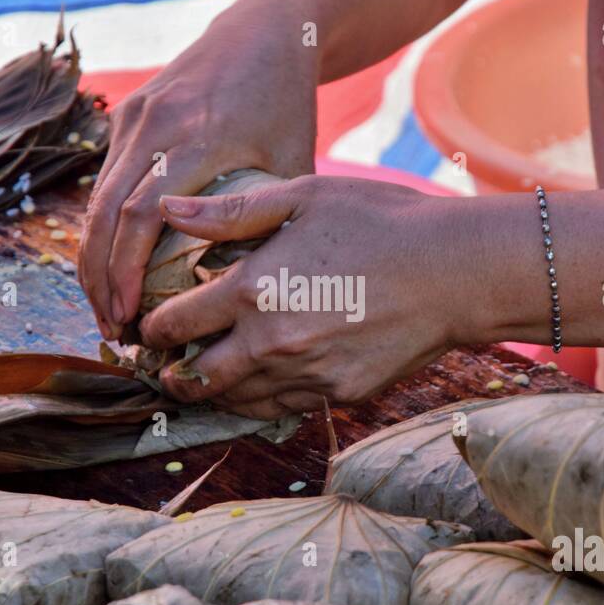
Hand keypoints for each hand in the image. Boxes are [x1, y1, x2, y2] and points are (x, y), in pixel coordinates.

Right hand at [78, 0, 317, 339]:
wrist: (266, 29)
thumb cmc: (287, 104)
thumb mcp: (292, 163)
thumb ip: (266, 221)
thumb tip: (250, 293)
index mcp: (197, 136)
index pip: (140, 214)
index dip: (125, 272)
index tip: (128, 319)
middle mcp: (156, 123)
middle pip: (104, 213)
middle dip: (100, 279)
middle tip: (110, 331)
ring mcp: (135, 116)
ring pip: (96, 199)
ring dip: (95, 259)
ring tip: (106, 310)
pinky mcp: (127, 115)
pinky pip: (105, 180)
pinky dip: (103, 229)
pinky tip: (112, 268)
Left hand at [138, 176, 488, 418]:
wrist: (455, 272)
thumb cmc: (380, 222)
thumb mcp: (302, 196)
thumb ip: (229, 212)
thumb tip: (166, 211)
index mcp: (252, 288)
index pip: (176, 323)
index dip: (152, 327)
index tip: (148, 326)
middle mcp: (270, 341)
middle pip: (197, 376)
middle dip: (172, 372)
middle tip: (165, 365)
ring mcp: (306, 374)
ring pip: (236, 400)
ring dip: (214, 392)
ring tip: (205, 378)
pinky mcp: (338, 394)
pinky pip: (282, 408)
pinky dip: (260, 399)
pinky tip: (259, 382)